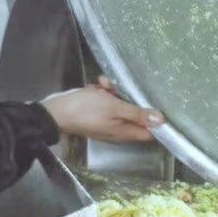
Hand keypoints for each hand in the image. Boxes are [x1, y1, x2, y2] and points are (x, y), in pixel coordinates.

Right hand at [43, 79, 163, 142]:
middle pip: (134, 114)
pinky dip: (102, 93)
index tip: (160, 106)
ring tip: (104, 84)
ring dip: (113, 92)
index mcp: (125, 132)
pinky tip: (96, 85)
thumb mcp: (115, 108)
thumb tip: (162, 121)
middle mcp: (118, 129)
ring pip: (119, 104)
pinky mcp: (96, 113)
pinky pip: (106, 102)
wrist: (56, 111)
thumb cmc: (87, 110)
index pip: (149, 132)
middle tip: (120, 89)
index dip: (156, 122)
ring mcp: (107, 121)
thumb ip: (138, 114)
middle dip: (129, 98)